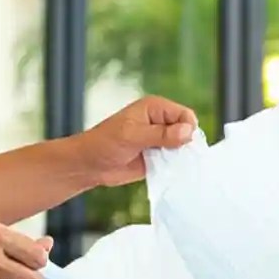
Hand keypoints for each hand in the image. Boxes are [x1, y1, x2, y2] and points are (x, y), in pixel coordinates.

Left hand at [70, 96, 197, 186]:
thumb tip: (188, 132)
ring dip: (179, 157)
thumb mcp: (133, 136)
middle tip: (169, 154)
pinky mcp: (159, 156)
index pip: (185, 115)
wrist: (90, 165)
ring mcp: (161, 140)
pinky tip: (165, 170)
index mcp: (155, 108)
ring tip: (164, 162)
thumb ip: (161, 134)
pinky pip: (176, 161)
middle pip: (188, 131)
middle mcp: (161, 122)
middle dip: (184, 144)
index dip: (186, 129)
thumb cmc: (105, 143)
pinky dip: (175, 166)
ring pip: (184, 147)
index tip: (177, 143)